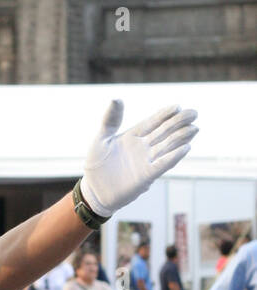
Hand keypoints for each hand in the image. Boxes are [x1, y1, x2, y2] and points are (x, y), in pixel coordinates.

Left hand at [81, 101, 197, 219]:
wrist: (94, 191)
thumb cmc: (96, 165)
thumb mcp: (101, 139)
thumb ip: (110, 120)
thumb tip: (116, 98)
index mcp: (133, 136)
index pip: (152, 122)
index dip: (165, 114)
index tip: (177, 106)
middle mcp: (143, 147)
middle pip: (164, 132)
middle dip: (179, 122)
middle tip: (193, 113)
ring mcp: (146, 161)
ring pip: (168, 146)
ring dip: (181, 137)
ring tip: (194, 128)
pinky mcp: (146, 176)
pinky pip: (163, 164)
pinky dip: (174, 156)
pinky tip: (186, 148)